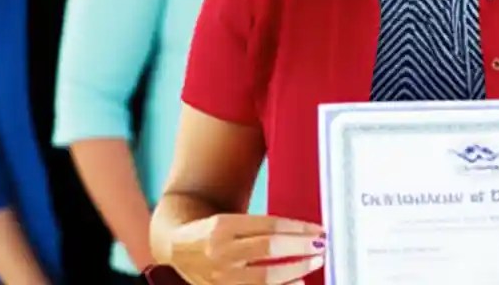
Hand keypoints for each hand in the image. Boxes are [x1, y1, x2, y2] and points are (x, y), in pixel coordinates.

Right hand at [167, 213, 325, 284]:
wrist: (176, 247)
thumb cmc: (212, 231)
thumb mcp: (229, 219)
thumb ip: (262, 228)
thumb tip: (304, 234)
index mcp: (222, 225)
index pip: (269, 226)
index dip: (298, 228)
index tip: (318, 229)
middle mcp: (219, 251)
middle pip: (270, 248)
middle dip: (301, 247)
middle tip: (322, 245)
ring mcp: (221, 276)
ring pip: (267, 276)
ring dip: (297, 270)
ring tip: (314, 262)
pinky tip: (298, 283)